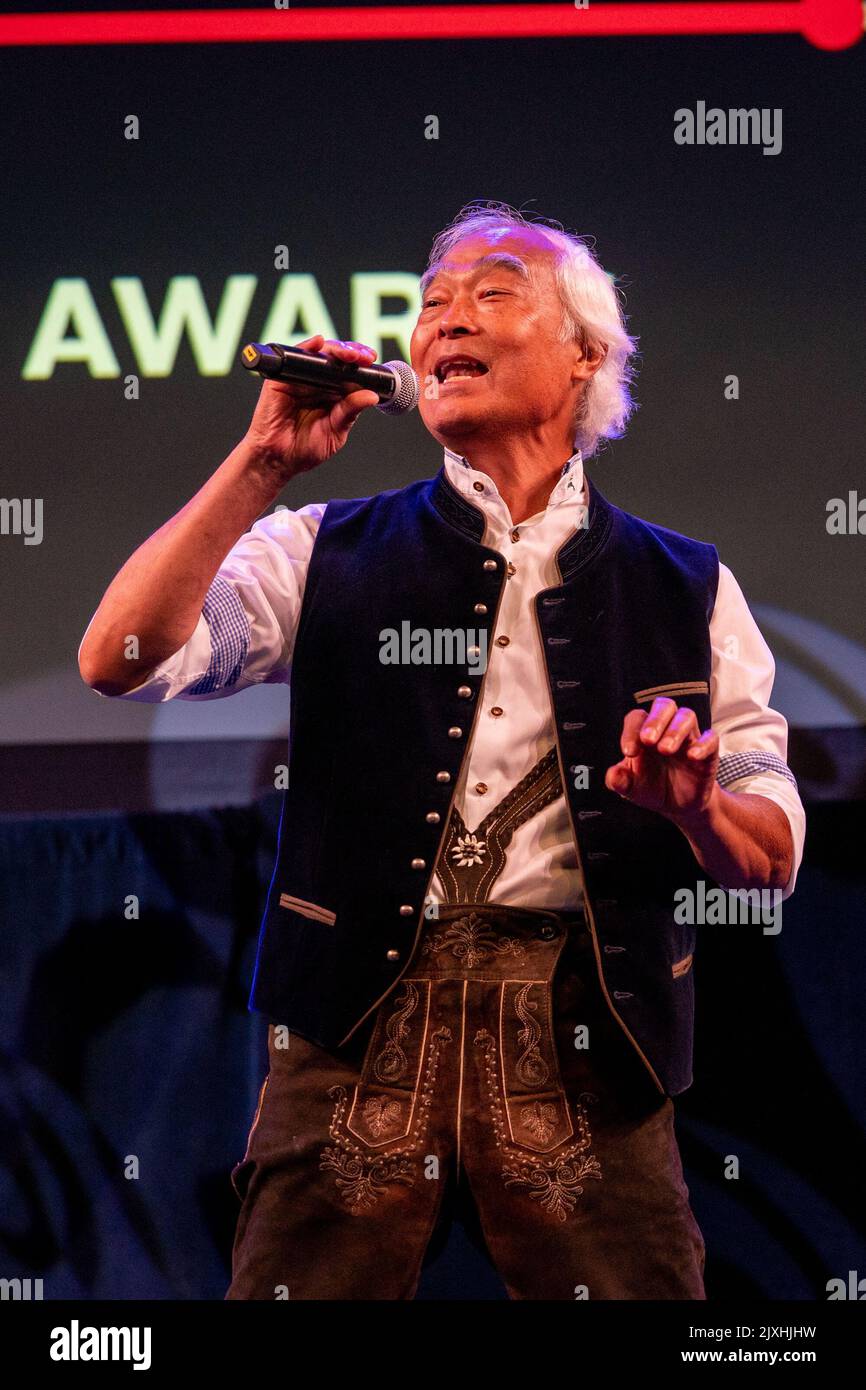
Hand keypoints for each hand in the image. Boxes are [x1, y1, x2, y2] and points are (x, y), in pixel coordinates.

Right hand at [242, 333, 379, 480]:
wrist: (277, 460)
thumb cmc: (304, 448)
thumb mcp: (335, 430)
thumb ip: (350, 411)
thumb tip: (372, 396)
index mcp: (333, 394)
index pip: (350, 371)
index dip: (362, 363)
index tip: (373, 361)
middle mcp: (318, 383)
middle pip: (337, 358)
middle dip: (353, 353)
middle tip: (365, 357)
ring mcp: (300, 378)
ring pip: (320, 353)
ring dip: (336, 350)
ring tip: (350, 355)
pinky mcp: (282, 378)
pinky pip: (295, 356)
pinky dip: (307, 347)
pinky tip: (319, 344)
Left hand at [604, 698, 719, 823]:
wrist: (678, 807)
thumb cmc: (653, 788)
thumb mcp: (632, 788)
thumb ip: (620, 781)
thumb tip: (612, 775)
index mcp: (645, 734)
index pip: (637, 718)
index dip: (631, 730)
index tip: (629, 752)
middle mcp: (667, 730)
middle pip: (665, 706)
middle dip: (656, 720)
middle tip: (648, 740)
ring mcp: (689, 739)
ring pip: (687, 716)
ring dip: (675, 730)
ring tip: (666, 749)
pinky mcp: (708, 753)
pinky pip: (711, 738)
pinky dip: (703, 744)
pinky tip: (692, 757)